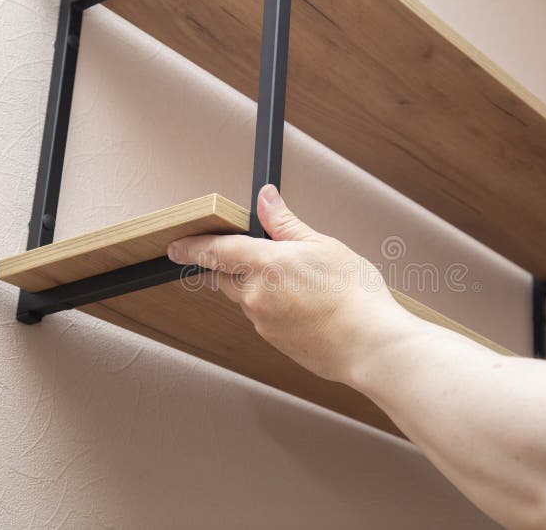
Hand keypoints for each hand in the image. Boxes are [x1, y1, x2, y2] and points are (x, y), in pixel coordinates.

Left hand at [166, 185, 411, 382]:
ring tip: (300, 284)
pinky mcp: (275, 342)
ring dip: (258, 287)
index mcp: (266, 264)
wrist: (370, 345)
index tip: (175, 247)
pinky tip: (305, 305)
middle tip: (256, 256)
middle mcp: (256, 295)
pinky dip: (274, 308)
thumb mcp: (323, 246)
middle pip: (225, 277)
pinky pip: (263, 318)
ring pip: (246, 299)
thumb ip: (286, 224)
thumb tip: (266, 199)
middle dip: (230, 266)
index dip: (192, 248)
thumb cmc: (355, 294)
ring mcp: (263, 323)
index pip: (215, 251)